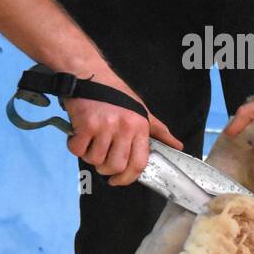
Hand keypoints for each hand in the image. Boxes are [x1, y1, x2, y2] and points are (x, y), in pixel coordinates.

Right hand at [63, 71, 182, 186]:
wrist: (88, 73)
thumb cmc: (115, 93)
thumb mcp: (142, 110)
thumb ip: (159, 131)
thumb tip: (178, 146)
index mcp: (140, 127)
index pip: (139, 163)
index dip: (127, 178)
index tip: (118, 180)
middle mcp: (125, 128)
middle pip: (115, 166)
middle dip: (105, 169)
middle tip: (100, 160)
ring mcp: (105, 127)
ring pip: (95, 160)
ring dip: (89, 155)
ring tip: (90, 140)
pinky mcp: (86, 125)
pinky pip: (78, 149)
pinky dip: (74, 145)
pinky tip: (78, 134)